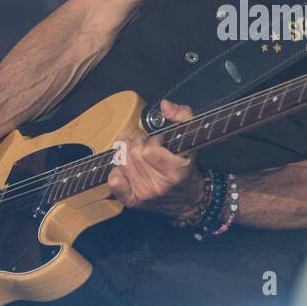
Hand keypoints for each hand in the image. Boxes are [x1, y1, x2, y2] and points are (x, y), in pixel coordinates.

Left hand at [106, 99, 203, 217]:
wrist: (188, 198)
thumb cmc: (187, 167)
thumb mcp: (192, 139)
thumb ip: (182, 116)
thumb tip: (164, 105)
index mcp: (175, 172)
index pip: (150, 150)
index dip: (153, 140)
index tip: (160, 142)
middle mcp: (159, 186)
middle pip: (134, 154)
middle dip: (138, 144)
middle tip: (146, 146)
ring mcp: (145, 194)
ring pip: (123, 163)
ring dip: (128, 154)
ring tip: (138, 154)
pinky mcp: (133, 201)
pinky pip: (114, 181)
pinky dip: (117, 170)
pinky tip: (128, 168)